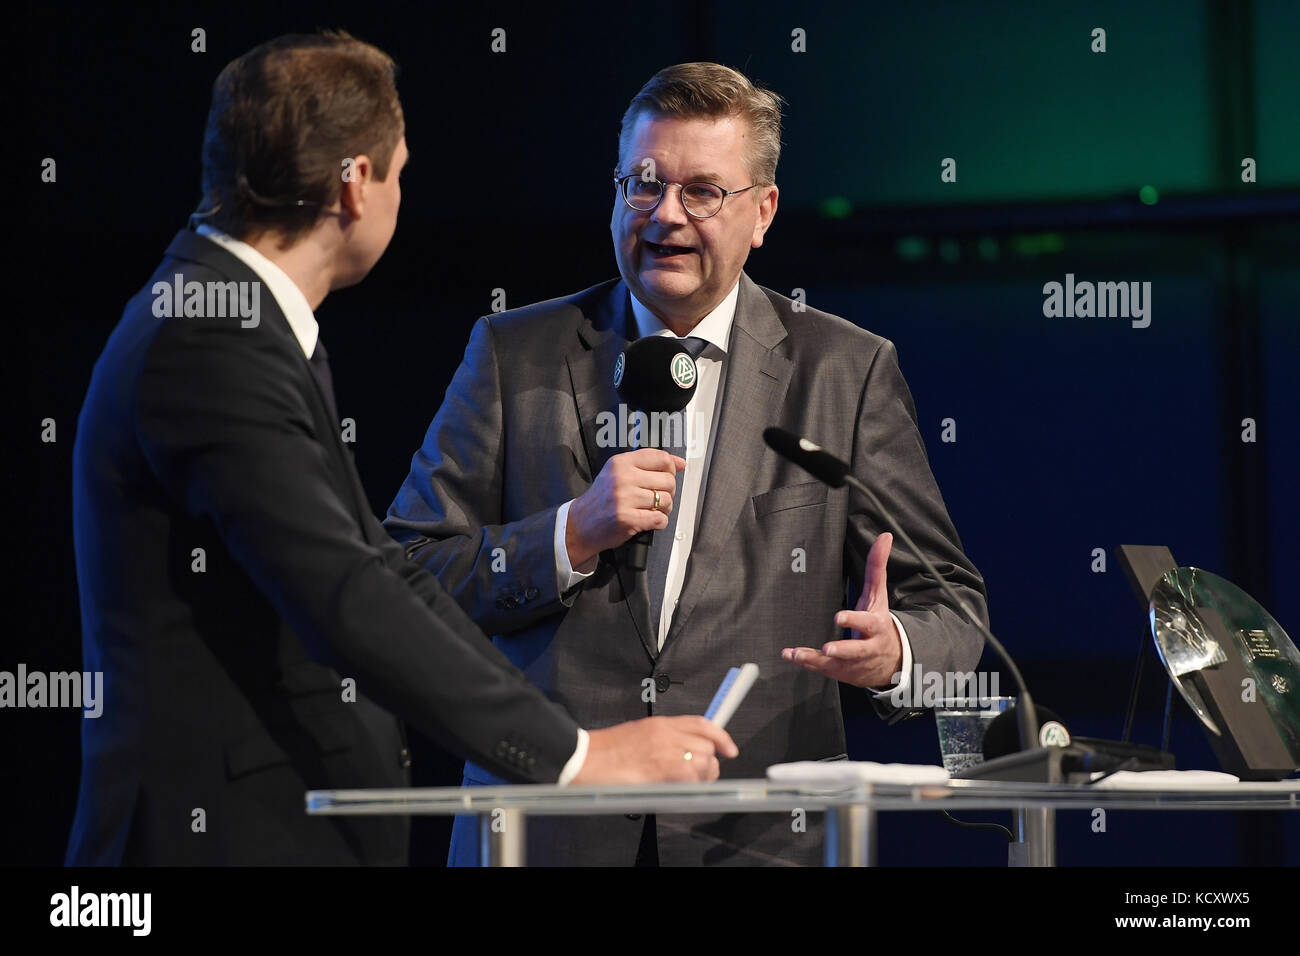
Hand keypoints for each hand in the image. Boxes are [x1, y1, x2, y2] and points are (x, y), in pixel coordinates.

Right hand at [566, 449, 685, 569]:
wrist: (580, 523)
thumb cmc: (602, 499)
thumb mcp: (618, 473)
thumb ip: (648, 464)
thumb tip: (679, 463)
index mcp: (621, 463)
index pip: (661, 458)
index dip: (671, 468)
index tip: (668, 474)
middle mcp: (623, 478)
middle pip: (668, 480)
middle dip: (668, 492)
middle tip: (657, 497)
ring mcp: (625, 499)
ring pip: (667, 500)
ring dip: (664, 509)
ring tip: (651, 509)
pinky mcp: (627, 519)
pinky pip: (660, 519)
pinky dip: (659, 522)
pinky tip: (647, 519)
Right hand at [572, 716, 738, 784]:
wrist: (586, 758)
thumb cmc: (606, 751)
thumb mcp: (639, 734)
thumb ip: (663, 740)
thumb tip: (686, 754)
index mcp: (661, 723)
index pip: (702, 724)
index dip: (721, 736)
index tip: (729, 748)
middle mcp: (667, 733)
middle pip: (706, 745)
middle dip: (710, 762)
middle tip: (703, 775)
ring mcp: (665, 750)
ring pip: (703, 762)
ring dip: (703, 776)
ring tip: (690, 784)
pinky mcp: (662, 768)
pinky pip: (692, 777)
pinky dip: (693, 785)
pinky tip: (682, 789)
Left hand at [781, 531, 903, 687]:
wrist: (891, 661)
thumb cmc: (878, 621)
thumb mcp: (878, 595)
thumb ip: (877, 567)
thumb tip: (885, 535)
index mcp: (875, 626)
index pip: (866, 623)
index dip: (854, 621)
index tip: (839, 617)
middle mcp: (866, 647)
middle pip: (856, 650)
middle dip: (842, 649)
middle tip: (826, 647)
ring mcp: (853, 662)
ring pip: (835, 663)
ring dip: (816, 659)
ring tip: (798, 654)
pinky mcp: (841, 671)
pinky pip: (822, 668)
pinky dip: (806, 662)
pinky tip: (790, 654)